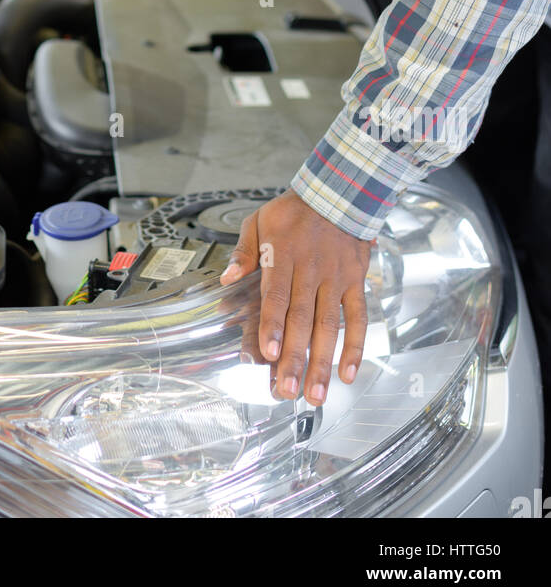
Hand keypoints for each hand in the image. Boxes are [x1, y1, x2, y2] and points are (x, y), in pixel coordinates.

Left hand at [220, 188, 370, 405]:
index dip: (272, 325)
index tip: (269, 353)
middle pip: (302, 319)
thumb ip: (244, 252)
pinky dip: (356, 347)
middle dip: (295, 358)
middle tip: (287, 390)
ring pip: (330, 326)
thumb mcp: (260, 220)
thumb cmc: (294, 211)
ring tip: (315, 395)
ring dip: (322, 362)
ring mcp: (336, 278)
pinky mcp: (356, 282)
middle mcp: (311, 269)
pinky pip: (358, 318)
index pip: (277, 295)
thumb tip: (227, 278)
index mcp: (283, 254)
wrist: (340, 192)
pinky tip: (348, 373)